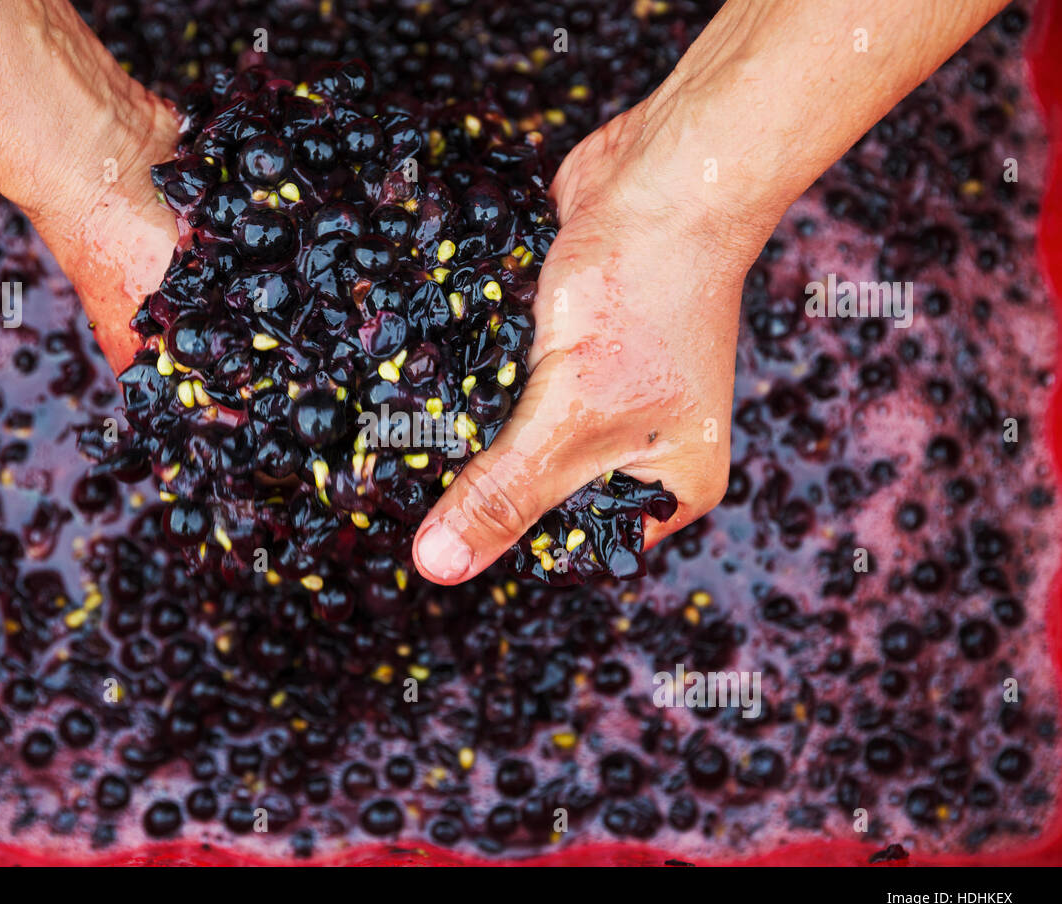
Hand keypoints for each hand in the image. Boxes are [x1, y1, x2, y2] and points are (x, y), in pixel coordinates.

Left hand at [412, 104, 764, 584]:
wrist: (664, 174)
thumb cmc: (648, 296)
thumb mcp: (571, 415)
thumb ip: (505, 491)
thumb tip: (437, 566)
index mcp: (669, 485)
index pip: (576, 545)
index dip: (511, 547)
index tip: (436, 543)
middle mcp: (639, 445)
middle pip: (542, 490)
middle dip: (483, 483)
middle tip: (400, 491)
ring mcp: (603, 391)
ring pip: (518, 432)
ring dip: (468, 428)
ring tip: (397, 440)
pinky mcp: (566, 343)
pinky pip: (508, 380)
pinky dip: (473, 378)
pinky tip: (418, 384)